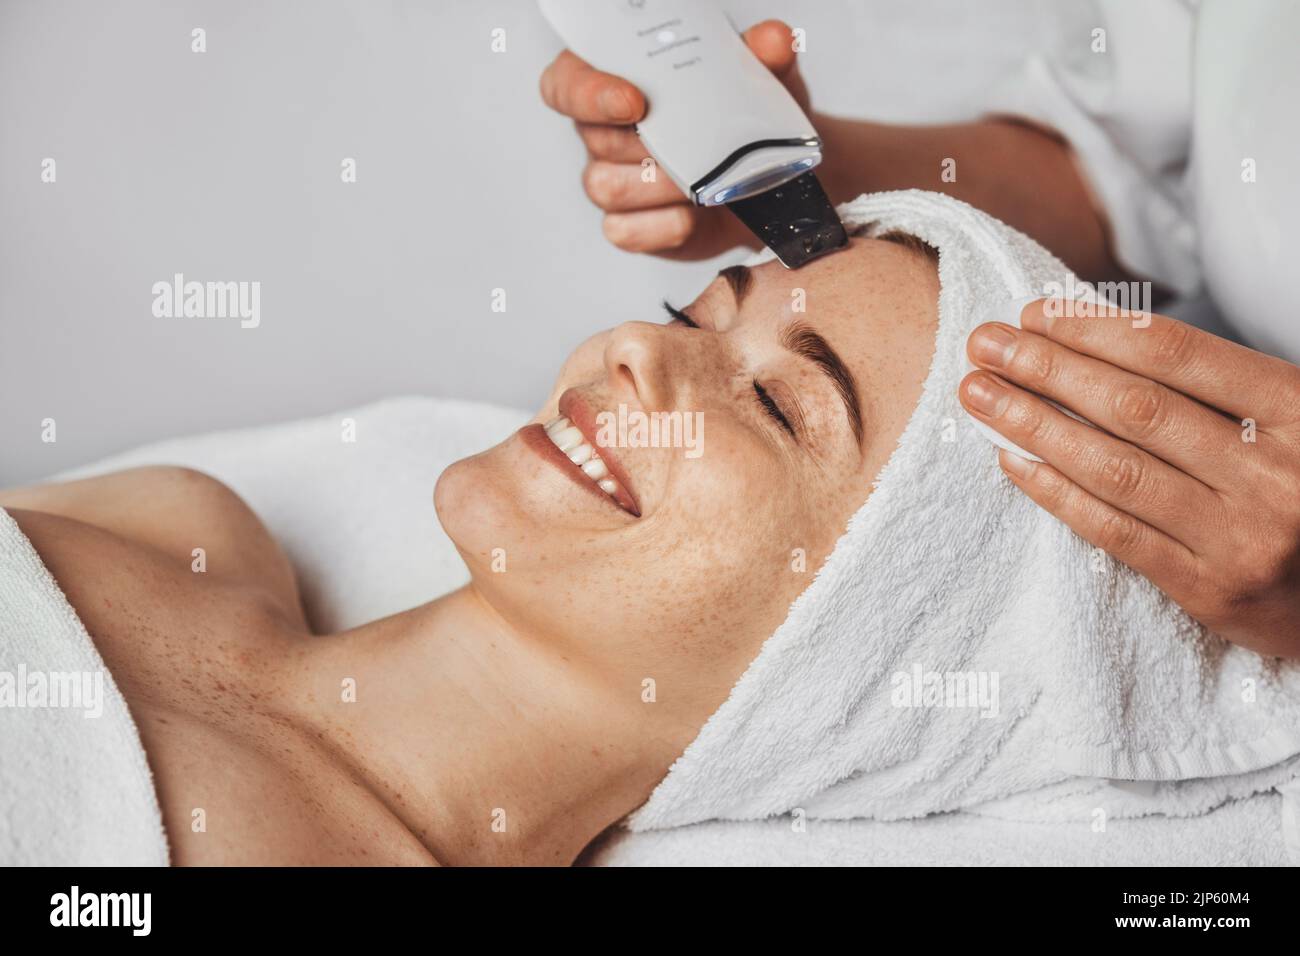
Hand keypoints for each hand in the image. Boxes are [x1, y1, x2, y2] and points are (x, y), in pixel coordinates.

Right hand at [538, 20, 809, 259]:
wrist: (768, 178)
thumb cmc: (746, 118)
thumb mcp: (759, 78)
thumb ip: (763, 54)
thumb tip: (774, 41)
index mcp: (615, 79)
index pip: (568, 82)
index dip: (587, 93)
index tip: (632, 102)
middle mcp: (603, 131)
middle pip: (593, 138)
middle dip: (645, 145)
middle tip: (695, 146)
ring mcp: (612, 179)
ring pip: (606, 186)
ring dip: (656, 186)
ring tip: (702, 183)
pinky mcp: (629, 225)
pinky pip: (625, 231)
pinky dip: (662, 226)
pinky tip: (691, 216)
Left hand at [959, 299, 1299, 657]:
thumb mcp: (1292, 419)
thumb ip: (1215, 386)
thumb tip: (1093, 338)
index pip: (1176, 354)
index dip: (1095, 329)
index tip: (1034, 314)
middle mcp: (1273, 472)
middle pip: (1134, 407)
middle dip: (1046, 368)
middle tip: (983, 343)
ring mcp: (1241, 537)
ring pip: (1114, 469)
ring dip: (1033, 424)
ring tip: (978, 394)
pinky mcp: (1210, 590)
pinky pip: (1114, 532)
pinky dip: (1055, 493)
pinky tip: (1011, 460)